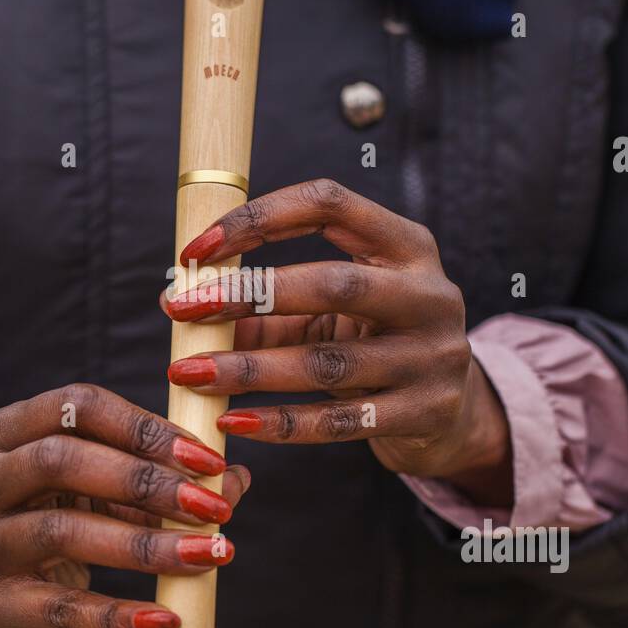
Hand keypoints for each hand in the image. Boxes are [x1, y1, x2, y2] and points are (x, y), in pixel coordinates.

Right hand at [0, 385, 249, 627]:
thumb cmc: (64, 507)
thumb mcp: (105, 479)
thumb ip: (166, 473)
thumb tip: (234, 480)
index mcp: (8, 429)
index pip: (77, 405)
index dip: (145, 428)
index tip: (207, 459)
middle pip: (60, 461)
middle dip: (145, 482)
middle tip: (212, 508)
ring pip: (60, 532)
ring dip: (143, 546)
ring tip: (206, 557)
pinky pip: (57, 609)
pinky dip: (116, 616)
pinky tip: (165, 620)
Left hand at [163, 179, 510, 502]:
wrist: (455, 413)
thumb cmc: (374, 344)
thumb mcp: (329, 315)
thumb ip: (262, 308)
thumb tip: (172, 301)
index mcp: (406, 245)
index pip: (329, 204)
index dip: (259, 218)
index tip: (197, 249)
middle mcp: (430, 293)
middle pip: (333, 283)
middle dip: (249, 294)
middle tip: (183, 310)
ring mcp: (434, 356)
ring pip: (329, 362)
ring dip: (250, 368)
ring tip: (189, 373)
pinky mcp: (427, 413)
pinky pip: (341, 421)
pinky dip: (281, 423)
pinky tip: (232, 421)